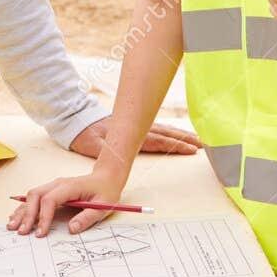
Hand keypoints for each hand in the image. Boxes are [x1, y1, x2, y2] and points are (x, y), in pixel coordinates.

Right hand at [7, 170, 125, 236]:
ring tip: (12, 226)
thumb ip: (87, 218)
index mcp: (69, 186)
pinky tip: (16, 217)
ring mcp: (53, 186)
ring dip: (21, 211)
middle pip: (35, 195)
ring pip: (31, 195)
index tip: (40, 233)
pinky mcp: (51, 190)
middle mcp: (57, 184)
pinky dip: (24, 207)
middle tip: (22, 232)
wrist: (106, 177)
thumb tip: (71, 229)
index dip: (43, 217)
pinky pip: (34, 197)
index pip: (50, 200)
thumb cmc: (105, 191)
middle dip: (26, 214)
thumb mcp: (103, 206)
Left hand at [69, 116, 201, 159]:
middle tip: (201, 145)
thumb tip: (115, 158)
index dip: (175, 145)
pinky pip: (155, 127)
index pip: (158, 141)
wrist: (75, 118)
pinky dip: (167, 130)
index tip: (191, 149)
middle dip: (183, 139)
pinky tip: (174, 133)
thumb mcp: (91, 145)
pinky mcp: (131, 123)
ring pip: (162, 129)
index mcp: (130, 136)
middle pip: (165, 134)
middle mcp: (135, 129)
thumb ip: (104, 152)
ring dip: (178, 134)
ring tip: (195, 139)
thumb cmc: (82, 134)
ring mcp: (134, 124)